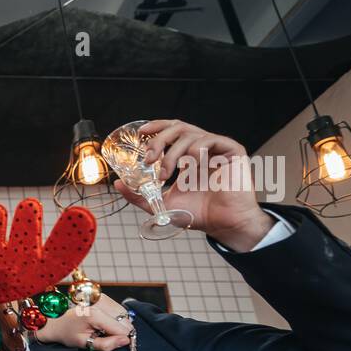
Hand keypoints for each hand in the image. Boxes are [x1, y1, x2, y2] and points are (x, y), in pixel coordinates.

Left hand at [34, 293, 133, 350]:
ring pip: (124, 315)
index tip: (115, 344)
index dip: (121, 339)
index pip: (122, 328)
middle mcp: (100, 303)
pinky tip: (104, 323)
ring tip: (102, 330)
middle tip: (105, 337)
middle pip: (125, 320)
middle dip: (120, 332)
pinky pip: (119, 310)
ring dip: (118, 325)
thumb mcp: (84, 344)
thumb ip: (106, 344)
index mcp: (94, 314)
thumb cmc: (67, 333)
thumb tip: (124, 341)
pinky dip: (116, 318)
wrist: (57, 322)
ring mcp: (102, 298)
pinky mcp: (103, 297)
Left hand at [120, 119, 273, 251]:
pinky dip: (196, 150)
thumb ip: (139, 195)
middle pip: (178, 128)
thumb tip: (118, 184)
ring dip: (172, 153)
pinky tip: (191, 166)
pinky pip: (211, 140)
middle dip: (159, 140)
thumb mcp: (161, 204)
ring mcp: (217, 149)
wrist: (222, 224)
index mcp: (188, 157)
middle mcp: (202, 149)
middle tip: (149, 158)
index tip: (141, 132)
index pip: (173, 132)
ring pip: (190, 134)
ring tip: (166, 173)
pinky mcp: (232, 151)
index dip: (157, 127)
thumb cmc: (198, 214)